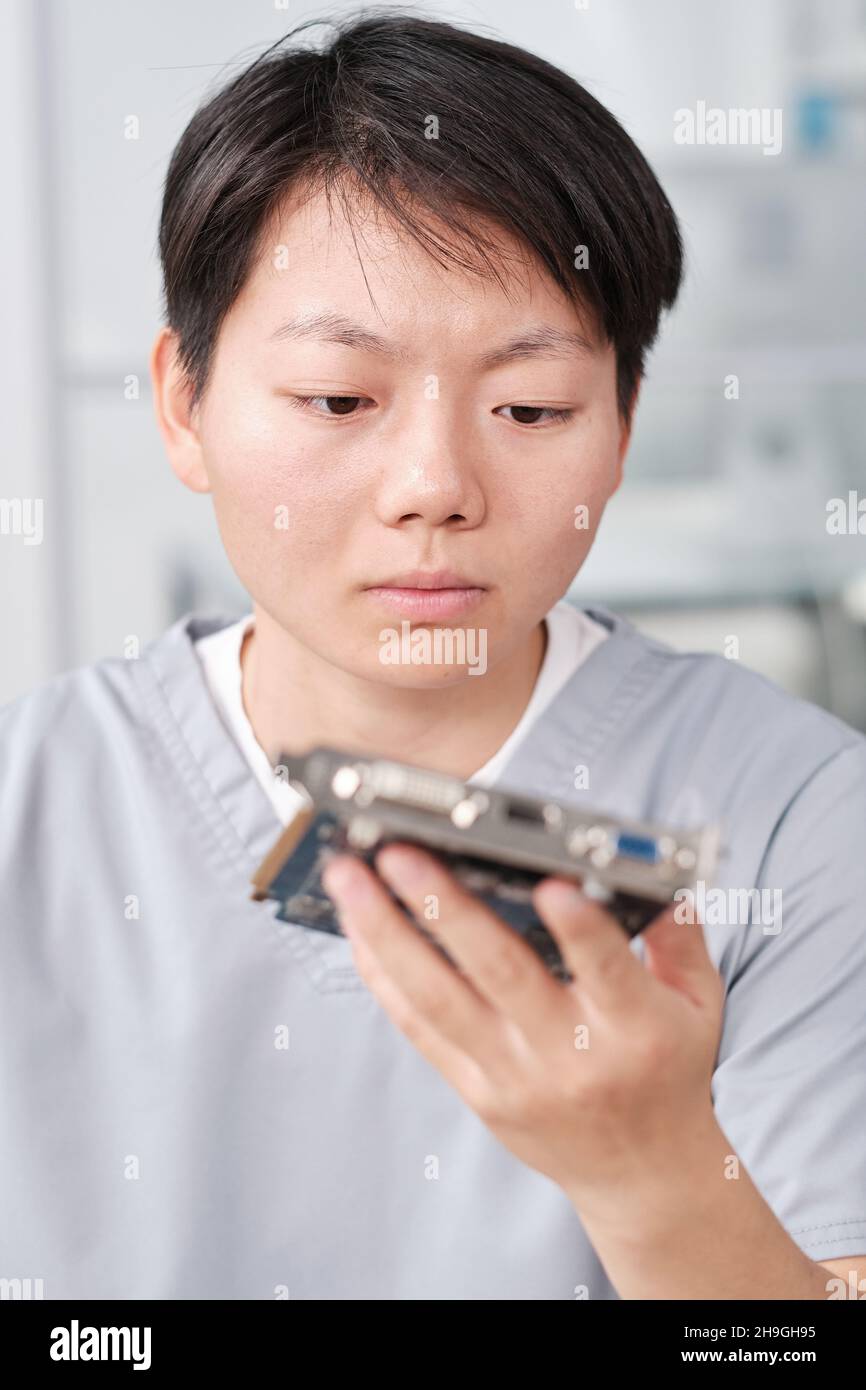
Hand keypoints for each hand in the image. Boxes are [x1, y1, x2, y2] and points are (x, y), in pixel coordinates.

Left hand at [321, 843, 724, 1213]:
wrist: (641, 1172)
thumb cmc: (667, 1069)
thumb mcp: (699, 1002)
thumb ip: (680, 934)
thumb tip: (663, 876)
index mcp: (633, 1025)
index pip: (606, 970)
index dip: (579, 929)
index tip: (551, 884)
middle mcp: (568, 1053)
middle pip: (498, 973)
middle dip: (443, 907)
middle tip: (400, 853)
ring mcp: (513, 1075)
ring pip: (438, 999)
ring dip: (386, 934)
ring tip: (349, 880)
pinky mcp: (476, 1091)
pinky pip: (419, 1029)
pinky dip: (384, 976)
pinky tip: (359, 929)